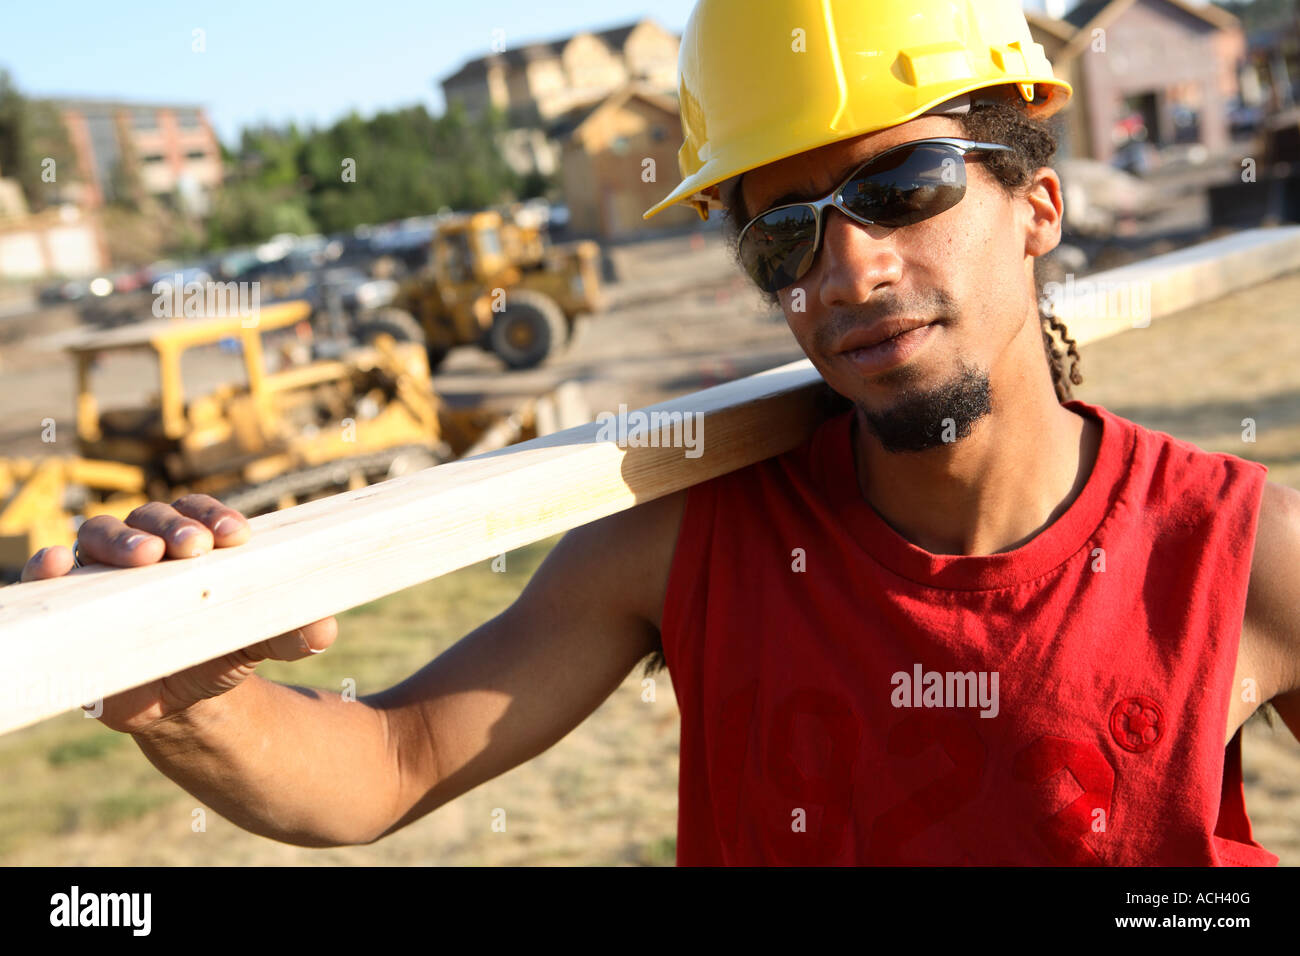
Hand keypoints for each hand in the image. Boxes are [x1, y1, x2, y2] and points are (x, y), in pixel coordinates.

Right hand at [21, 494, 337, 733]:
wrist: (181, 698)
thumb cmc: (222, 649)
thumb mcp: (258, 640)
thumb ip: (290, 631)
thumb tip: (325, 628)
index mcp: (192, 541)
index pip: (198, 512)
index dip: (214, 515)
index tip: (237, 536)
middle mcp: (145, 547)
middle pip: (149, 518)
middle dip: (172, 528)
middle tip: (194, 547)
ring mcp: (103, 573)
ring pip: (101, 536)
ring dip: (120, 540)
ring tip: (144, 558)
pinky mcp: (70, 603)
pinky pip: (48, 577)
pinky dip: (46, 566)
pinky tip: (54, 566)